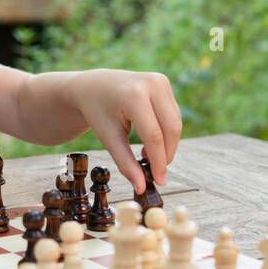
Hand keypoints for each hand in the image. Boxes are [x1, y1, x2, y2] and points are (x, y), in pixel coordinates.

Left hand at [71, 69, 180, 193]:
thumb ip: (125, 163)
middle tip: (156, 172)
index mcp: (134, 96)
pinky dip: (166, 133)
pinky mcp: (164, 83)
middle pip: (171, 129)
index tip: (159, 180)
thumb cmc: (97, 111)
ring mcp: (160, 81)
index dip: (159, 161)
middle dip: (166, 154)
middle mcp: (151, 84)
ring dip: (167, 145)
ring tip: (147, 155)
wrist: (92, 86)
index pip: (154, 135)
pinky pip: (173, 115)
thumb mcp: (108, 138)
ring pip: (175, 123)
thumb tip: (141, 187)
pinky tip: (150, 142)